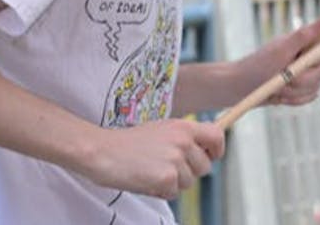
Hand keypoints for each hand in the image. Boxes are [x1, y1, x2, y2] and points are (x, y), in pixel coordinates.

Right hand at [78, 120, 224, 199]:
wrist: (102, 151)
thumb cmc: (128, 143)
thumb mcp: (160, 130)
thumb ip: (182, 139)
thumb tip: (204, 152)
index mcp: (183, 126)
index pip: (217, 136)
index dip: (216, 151)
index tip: (210, 157)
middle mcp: (184, 141)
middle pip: (205, 167)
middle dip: (189, 173)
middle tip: (166, 169)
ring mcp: (176, 160)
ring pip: (189, 183)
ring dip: (173, 183)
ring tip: (151, 171)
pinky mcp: (167, 178)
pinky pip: (174, 193)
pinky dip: (160, 191)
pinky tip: (145, 180)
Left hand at [243, 17, 319, 106]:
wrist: (239, 89)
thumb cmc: (257, 66)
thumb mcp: (281, 50)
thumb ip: (304, 36)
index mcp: (303, 44)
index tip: (305, 63)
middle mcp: (305, 58)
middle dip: (303, 80)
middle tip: (285, 79)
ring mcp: (303, 74)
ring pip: (315, 87)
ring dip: (295, 92)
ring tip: (277, 88)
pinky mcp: (299, 90)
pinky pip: (308, 98)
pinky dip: (294, 100)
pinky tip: (279, 97)